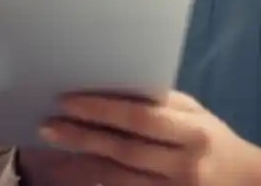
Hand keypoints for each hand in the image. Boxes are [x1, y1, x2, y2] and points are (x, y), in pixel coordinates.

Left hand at [28, 91, 260, 185]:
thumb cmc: (214, 141)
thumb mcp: (196, 115)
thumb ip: (160, 102)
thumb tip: (110, 84)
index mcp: (193, 133)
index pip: (139, 118)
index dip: (100, 109)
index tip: (66, 101)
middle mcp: (184, 166)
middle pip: (123, 151)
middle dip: (82, 137)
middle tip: (47, 127)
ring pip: (118, 179)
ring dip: (81, 164)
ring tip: (53, 149)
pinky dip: (97, 183)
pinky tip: (74, 172)